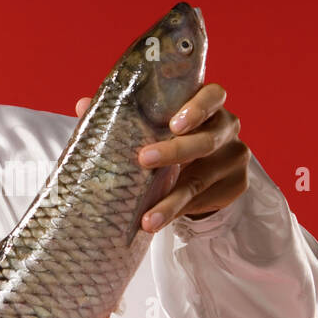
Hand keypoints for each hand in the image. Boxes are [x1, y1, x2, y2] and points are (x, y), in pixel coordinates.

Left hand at [75, 82, 249, 231]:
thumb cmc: (174, 138)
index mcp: (209, 104)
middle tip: (144, 159)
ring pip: (201, 179)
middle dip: (175, 151)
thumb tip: (82, 105)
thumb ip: (125, 114)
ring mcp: (234, 157)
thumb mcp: (155, 124)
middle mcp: (227, 127)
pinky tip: (158, 222)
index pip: (212, 96)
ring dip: (171, 200)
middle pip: (205, 139)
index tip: (174, 123)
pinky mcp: (236, 185)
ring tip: (148, 219)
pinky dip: (177, 212)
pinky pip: (202, 200)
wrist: (205, 173)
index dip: (197, 108)